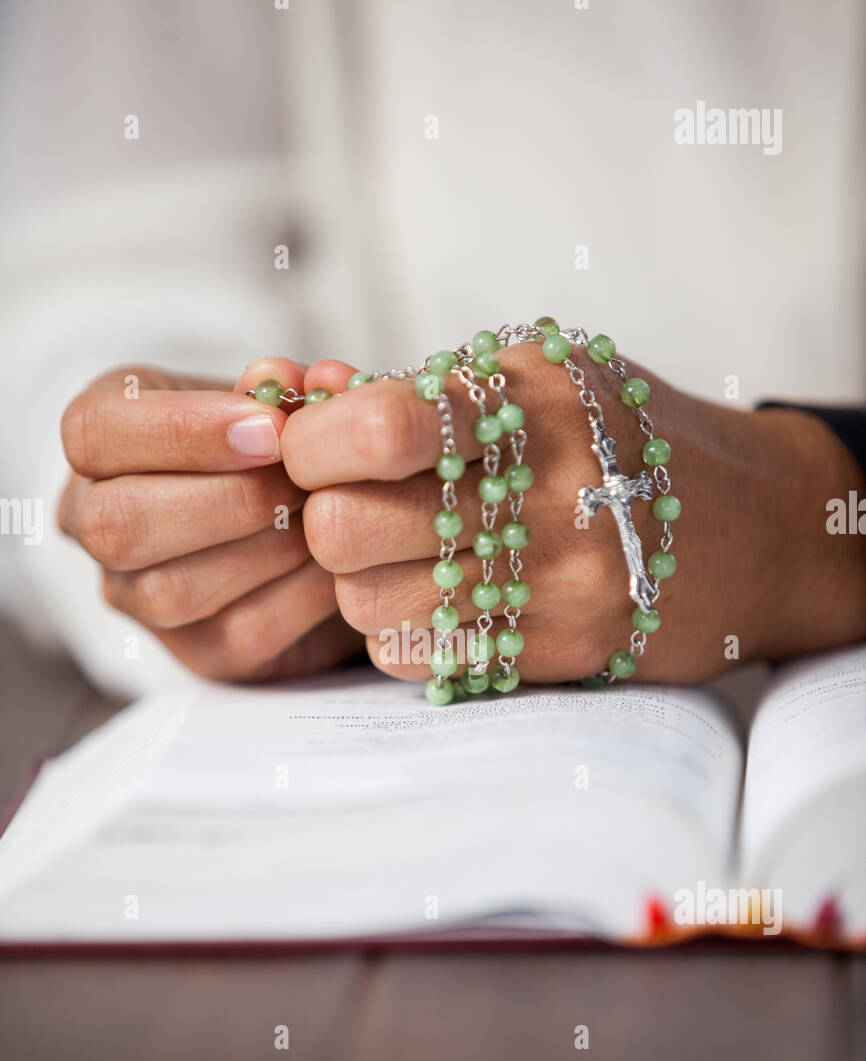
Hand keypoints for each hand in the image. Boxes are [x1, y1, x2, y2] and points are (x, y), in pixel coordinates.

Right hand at [58, 359, 363, 679]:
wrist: (315, 519)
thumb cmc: (274, 443)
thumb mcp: (270, 398)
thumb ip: (280, 386)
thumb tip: (292, 382)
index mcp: (99, 441)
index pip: (95, 434)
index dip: (181, 431)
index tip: (270, 427)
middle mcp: (92, 523)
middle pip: (119, 525)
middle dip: (226, 500)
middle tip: (303, 481)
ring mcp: (136, 598)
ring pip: (170, 591)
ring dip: (265, 550)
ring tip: (324, 518)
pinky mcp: (199, 653)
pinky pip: (240, 633)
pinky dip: (301, 595)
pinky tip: (338, 564)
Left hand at [283, 346, 865, 684]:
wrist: (760, 529)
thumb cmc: (626, 443)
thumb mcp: (543, 381)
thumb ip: (424, 394)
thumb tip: (299, 406)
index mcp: (532, 398)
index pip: (368, 431)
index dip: (310, 447)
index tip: (317, 452)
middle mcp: (546, 490)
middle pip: (345, 528)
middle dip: (327, 518)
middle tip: (359, 508)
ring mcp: (557, 580)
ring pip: (367, 602)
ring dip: (362, 581)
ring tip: (407, 556)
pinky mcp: (562, 649)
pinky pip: (417, 656)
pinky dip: (404, 630)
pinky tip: (444, 600)